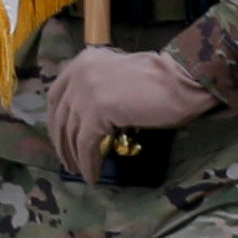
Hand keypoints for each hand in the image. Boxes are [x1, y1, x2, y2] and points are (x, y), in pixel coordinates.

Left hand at [46, 45, 215, 175]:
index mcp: (83, 60)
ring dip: (75, 157)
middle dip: (62, 142)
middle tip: (68, 161)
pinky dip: (88, 164)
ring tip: (81, 172)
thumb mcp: (119, 74)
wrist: (182, 79)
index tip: (60, 138)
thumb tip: (85, 116)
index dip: (55, 120)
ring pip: (72, 133)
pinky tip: (93, 176)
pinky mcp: (96, 113)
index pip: (56, 95)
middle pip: (60, 115)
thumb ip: (98, 85)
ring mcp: (85, 92)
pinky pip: (86, 145)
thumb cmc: (161, 79)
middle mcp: (78, 73)